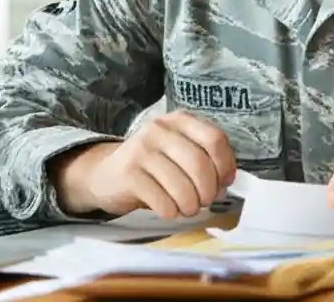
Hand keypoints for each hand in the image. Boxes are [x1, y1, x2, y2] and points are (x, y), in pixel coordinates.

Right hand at [49, 110, 237, 218]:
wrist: (107, 174)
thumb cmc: (153, 166)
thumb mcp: (178, 151)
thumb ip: (204, 157)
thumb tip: (226, 180)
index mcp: (178, 120)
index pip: (215, 139)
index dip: (225, 165)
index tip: (223, 182)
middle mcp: (159, 129)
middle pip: (200, 164)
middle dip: (208, 191)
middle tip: (204, 202)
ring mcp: (141, 150)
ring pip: (182, 187)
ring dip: (190, 206)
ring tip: (186, 208)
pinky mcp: (128, 173)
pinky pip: (163, 201)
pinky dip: (171, 212)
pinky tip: (167, 209)